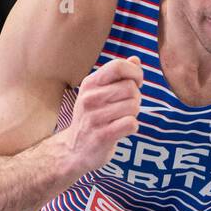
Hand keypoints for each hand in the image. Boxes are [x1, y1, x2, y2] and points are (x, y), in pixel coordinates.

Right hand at [57, 56, 142, 174]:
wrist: (74, 150)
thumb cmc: (92, 118)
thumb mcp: (98, 93)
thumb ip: (118, 76)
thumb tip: (136, 60)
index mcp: (90, 83)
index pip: (118, 66)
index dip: (135, 73)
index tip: (136, 83)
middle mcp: (90, 98)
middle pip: (130, 88)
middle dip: (136, 98)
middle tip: (126, 107)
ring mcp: (95, 117)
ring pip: (134, 107)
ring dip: (133, 114)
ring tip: (121, 119)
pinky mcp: (102, 136)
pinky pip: (131, 124)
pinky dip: (132, 127)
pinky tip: (122, 130)